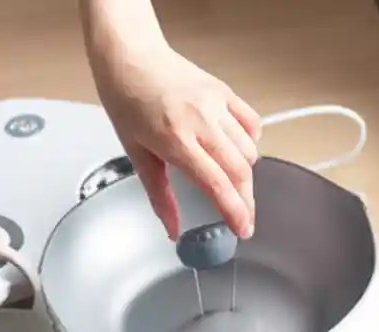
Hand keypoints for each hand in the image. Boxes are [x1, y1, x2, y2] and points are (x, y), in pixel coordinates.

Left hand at [89, 40, 260, 239]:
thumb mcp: (135, 154)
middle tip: (243, 217)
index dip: (234, 211)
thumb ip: (159, 195)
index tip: (243, 229)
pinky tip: (235, 149)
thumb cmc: (127, 100)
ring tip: (232, 182)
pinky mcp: (224, 92)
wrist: (129, 56)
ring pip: (249, 150)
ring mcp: (215, 104)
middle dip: (246, 200)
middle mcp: (200, 121)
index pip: (216, 184)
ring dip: (244, 173)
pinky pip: (251, 123)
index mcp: (174, 140)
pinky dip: (250, 142)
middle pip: (240, 171)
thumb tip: (172, 228)